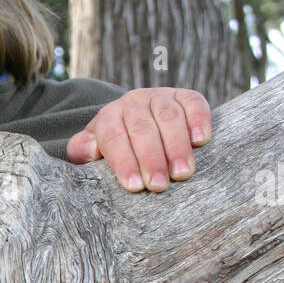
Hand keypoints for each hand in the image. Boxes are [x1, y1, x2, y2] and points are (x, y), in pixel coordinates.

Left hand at [65, 87, 211, 191]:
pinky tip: (201, 140)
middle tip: (159, 185)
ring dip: (176, 146)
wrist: (134, 117)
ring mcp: (161, 97)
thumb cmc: (114, 144)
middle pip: (142, 129)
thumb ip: (82, 150)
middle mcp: (134, 102)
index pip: (114, 137)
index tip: (134, 186)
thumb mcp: (92, 148)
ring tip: (182, 173)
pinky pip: (194, 103)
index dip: (124, 162)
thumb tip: (91, 150)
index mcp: (109, 116)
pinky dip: (199, 120)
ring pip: (169, 117)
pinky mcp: (185, 96)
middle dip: (151, 159)